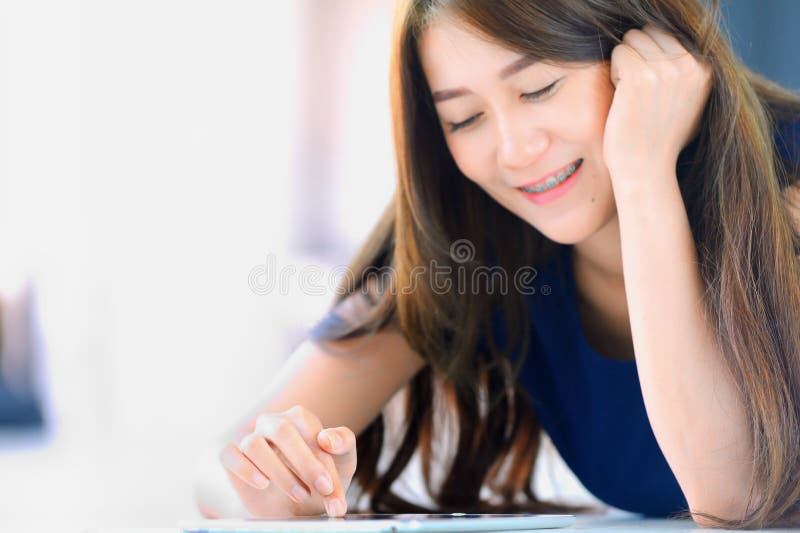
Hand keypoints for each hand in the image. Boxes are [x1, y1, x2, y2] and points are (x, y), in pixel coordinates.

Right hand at [219, 405, 356, 517]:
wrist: (296, 509)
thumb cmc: (320, 479)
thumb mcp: (342, 462)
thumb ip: (344, 443)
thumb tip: (328, 439)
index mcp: (298, 418)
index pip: (305, 424)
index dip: (318, 454)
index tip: (328, 485)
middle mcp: (272, 424)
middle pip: (281, 430)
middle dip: (304, 462)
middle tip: (320, 490)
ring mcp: (250, 439)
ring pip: (254, 444)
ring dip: (278, 472)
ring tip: (299, 494)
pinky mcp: (232, 458)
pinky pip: (229, 455)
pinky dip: (244, 469)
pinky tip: (263, 484)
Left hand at [602, 24, 712, 182]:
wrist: (646, 169)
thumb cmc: (660, 141)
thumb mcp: (689, 104)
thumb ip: (687, 75)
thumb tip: (676, 49)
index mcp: (704, 68)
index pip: (667, 36)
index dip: (650, 60)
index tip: (650, 92)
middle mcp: (690, 64)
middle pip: (649, 33)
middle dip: (637, 57)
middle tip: (636, 93)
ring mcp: (665, 68)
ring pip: (632, 39)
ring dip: (624, 64)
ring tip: (630, 96)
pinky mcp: (640, 75)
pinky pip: (619, 52)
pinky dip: (614, 73)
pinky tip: (621, 98)